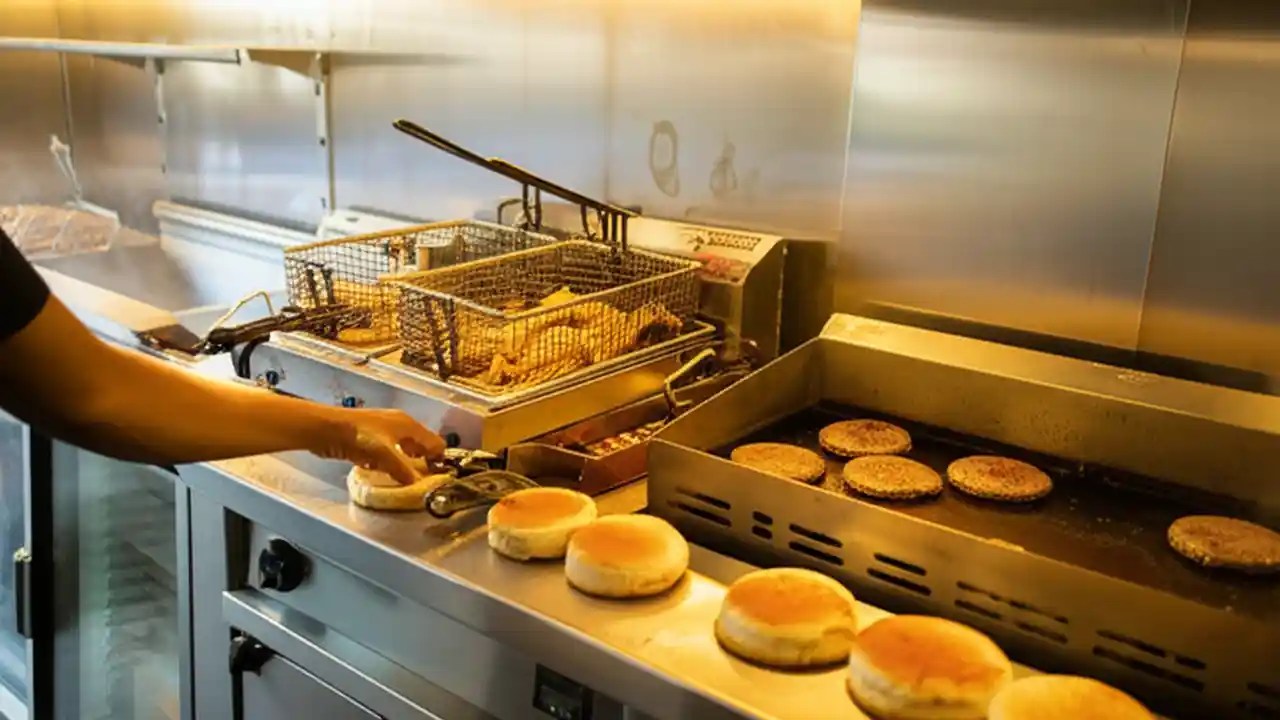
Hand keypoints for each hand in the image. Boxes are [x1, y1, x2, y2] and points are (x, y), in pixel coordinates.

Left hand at [314, 408, 444, 484]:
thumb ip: (403, 470)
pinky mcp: (369, 439)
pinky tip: (381, 472)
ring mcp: (384, 431)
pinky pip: (387, 453)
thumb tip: (418, 485)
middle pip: (421, 446)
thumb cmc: (357, 435)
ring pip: (404, 451)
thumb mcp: (384, 455)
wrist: (326, 428)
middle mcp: (400, 425)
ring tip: (403, 480)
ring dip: (404, 465)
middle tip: (422, 482)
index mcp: (409, 425)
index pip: (435, 442)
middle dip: (423, 464)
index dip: (439, 460)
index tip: (438, 478)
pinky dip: (388, 463)